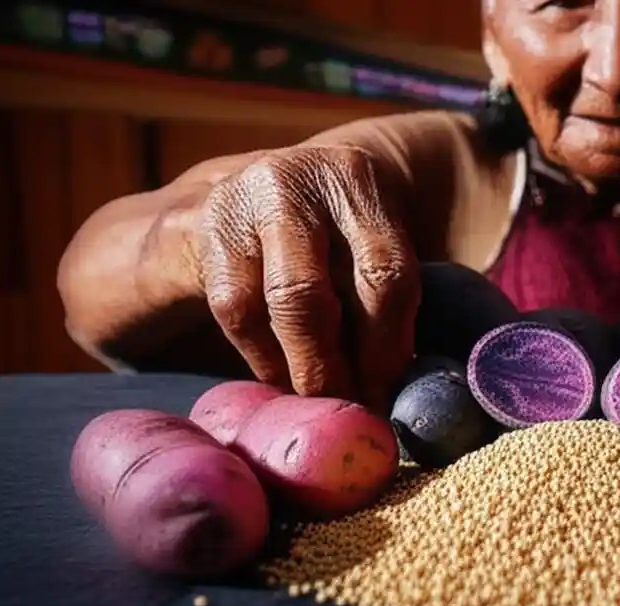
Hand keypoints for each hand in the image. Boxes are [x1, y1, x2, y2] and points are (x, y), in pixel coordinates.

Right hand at [196, 145, 419, 409]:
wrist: (274, 179)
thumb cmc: (350, 223)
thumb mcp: (386, 234)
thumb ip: (403, 290)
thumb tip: (417, 380)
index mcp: (358, 179)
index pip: (381, 272)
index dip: (386, 346)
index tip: (390, 392)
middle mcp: (295, 183)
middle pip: (308, 294)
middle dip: (329, 368)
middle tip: (349, 411)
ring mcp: (238, 203)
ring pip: (265, 305)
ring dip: (297, 367)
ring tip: (319, 403)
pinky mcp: (203, 230)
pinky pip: (236, 310)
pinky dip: (265, 355)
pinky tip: (285, 377)